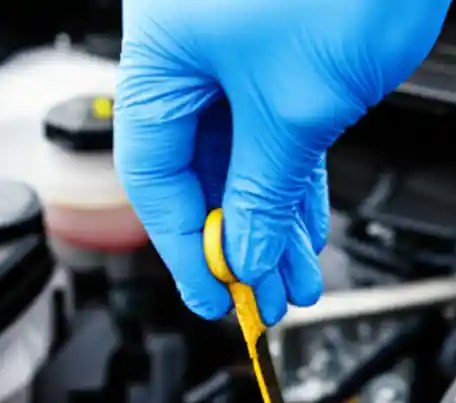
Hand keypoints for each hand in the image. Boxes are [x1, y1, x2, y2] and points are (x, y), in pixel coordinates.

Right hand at [114, 0, 450, 321]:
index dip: (184, 244)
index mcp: (161, 53)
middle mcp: (191, 51)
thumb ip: (264, 189)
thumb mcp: (293, 107)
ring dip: (269, 221)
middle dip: (236, 240)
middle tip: (261, 299)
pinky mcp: (287, 55)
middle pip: (198, 168)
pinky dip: (293, 182)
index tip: (215, 297)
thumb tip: (242, 253)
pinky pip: (279, 131)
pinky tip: (303, 229)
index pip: (153, 171)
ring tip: (293, 280)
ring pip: (244, 156)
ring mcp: (240, 52)